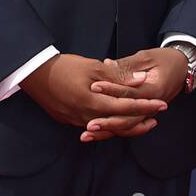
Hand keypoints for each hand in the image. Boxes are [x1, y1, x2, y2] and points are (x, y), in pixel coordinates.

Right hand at [19, 53, 167, 130]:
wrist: (33, 74)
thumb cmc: (64, 67)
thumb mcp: (93, 67)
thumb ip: (118, 76)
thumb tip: (142, 80)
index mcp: (94, 102)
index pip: (126, 107)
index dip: (146, 106)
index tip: (162, 104)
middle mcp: (87, 116)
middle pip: (119, 124)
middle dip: (140, 121)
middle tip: (157, 118)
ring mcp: (77, 120)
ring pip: (107, 128)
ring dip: (126, 126)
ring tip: (142, 122)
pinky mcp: (70, 120)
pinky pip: (94, 126)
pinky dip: (109, 126)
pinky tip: (116, 122)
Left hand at [80, 48, 190, 142]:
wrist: (184, 67)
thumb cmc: (166, 59)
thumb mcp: (147, 57)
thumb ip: (127, 65)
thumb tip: (107, 65)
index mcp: (153, 89)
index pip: (129, 93)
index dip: (111, 90)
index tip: (93, 87)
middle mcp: (152, 104)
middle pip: (128, 118)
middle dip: (107, 122)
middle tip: (89, 125)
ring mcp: (149, 112)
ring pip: (127, 126)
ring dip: (108, 132)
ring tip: (87, 135)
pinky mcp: (145, 114)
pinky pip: (129, 126)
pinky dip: (114, 131)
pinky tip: (97, 135)